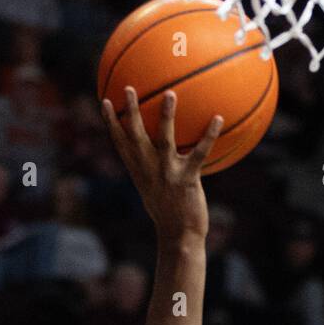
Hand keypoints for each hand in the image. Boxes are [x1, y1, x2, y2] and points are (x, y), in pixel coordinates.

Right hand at [101, 87, 222, 245]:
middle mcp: (149, 170)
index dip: (111, 122)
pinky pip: (199, 153)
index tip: (105, 101)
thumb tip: (154, 158)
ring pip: (164, 139)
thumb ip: (151, 172)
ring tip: (170, 94)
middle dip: (130, 110)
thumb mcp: (153, 192)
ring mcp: (167, 173)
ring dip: (167, 116)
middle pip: (136, 135)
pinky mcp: (187, 179)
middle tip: (128, 87)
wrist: (178, 237)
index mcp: (139, 171)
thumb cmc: (168, 214)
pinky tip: (218, 118)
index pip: (120, 143)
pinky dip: (209, 136)